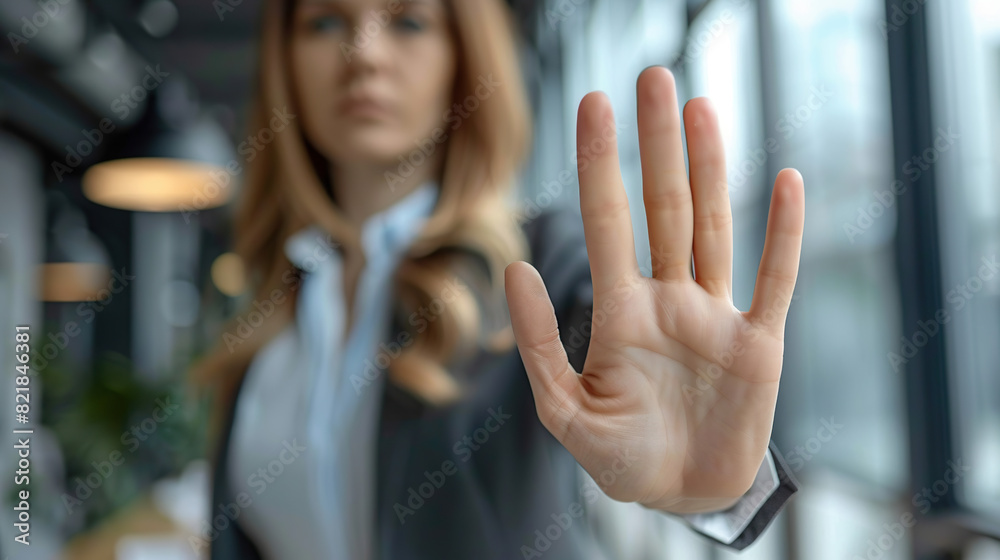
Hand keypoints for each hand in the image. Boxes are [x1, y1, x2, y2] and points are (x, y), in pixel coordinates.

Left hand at [503, 66, 804, 513]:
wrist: (679, 495)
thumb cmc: (620, 458)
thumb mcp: (564, 411)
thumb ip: (540, 343)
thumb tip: (514, 267)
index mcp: (621, 313)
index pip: (607, 223)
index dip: (601, 164)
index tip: (594, 106)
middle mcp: (669, 301)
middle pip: (663, 208)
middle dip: (657, 144)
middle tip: (651, 76)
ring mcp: (716, 317)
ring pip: (712, 228)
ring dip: (710, 168)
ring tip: (700, 108)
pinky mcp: (759, 345)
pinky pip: (774, 280)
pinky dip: (783, 235)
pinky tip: (785, 181)